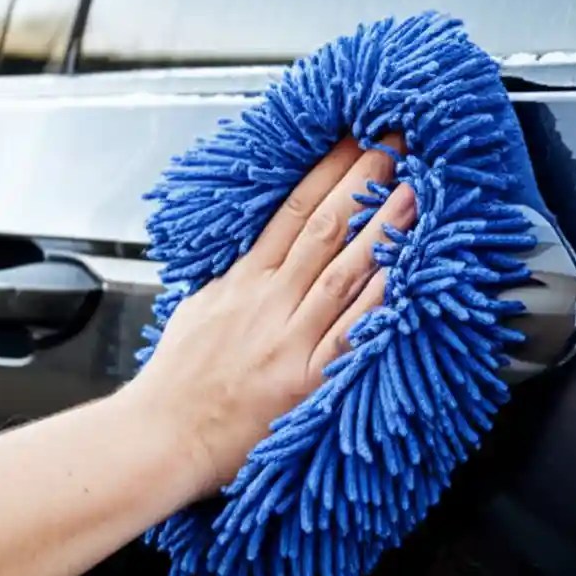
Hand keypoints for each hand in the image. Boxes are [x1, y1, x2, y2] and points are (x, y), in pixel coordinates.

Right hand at [125, 135, 412, 495]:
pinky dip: (379, 300)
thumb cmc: (178, 382)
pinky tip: (406, 274)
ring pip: (344, 271)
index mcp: (242, 281)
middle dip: (362, 180)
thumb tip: (264, 250)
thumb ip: (236, 277)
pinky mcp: (306, 379)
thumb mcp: (198, 308)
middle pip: (324, 227)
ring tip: (415, 192)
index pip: (292, 210)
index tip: (354, 138)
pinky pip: (351, 332)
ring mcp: (289, 338)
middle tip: (396, 143)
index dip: (327, 170)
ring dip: (382, 228)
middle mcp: (269, 301)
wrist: (161, 436)